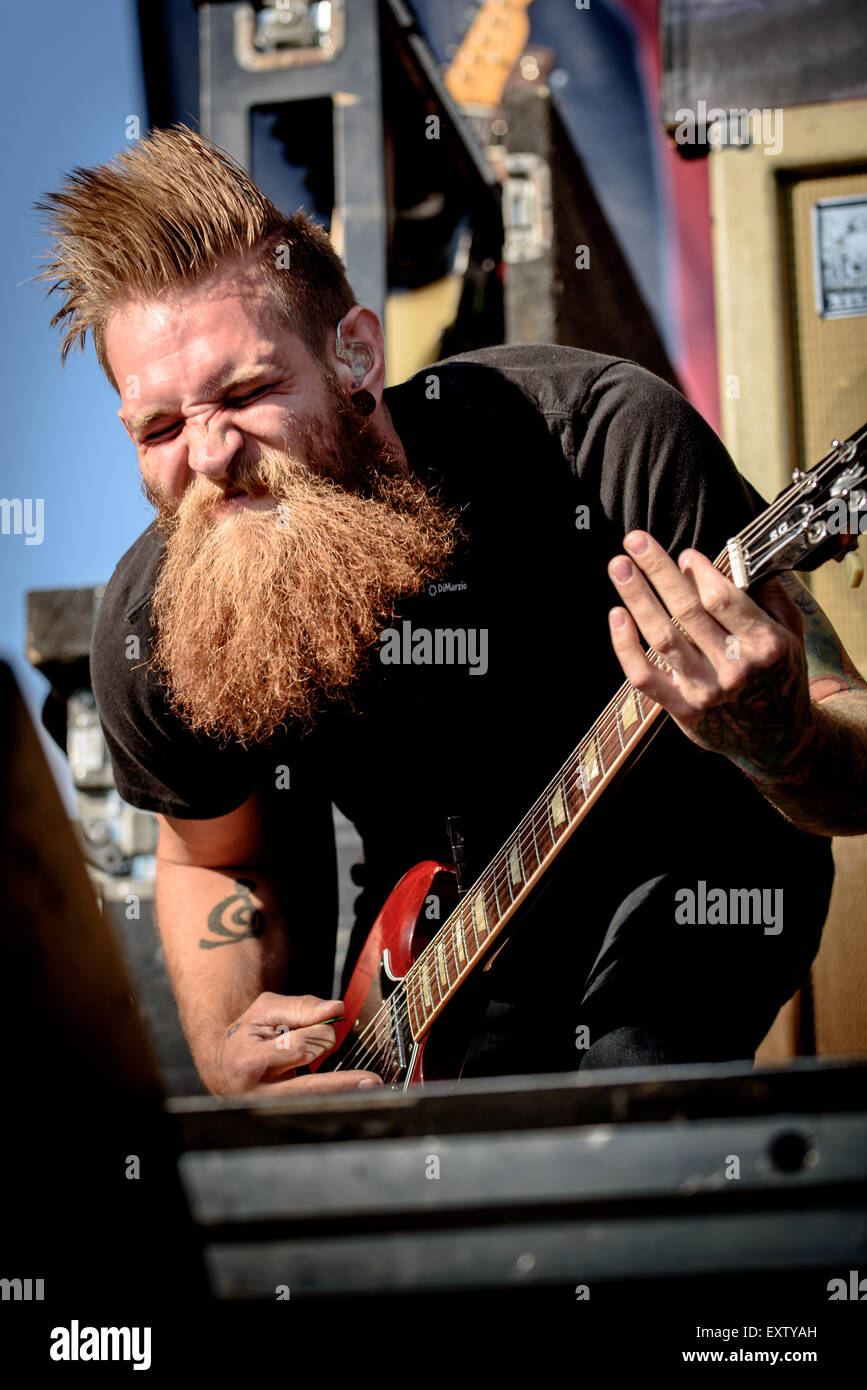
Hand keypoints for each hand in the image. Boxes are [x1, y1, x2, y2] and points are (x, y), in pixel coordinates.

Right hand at [213, 992, 383, 1095]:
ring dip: (343, 1088)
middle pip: (311, 1079)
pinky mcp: (280, 1119)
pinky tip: (356, 1092)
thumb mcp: (266, 1011)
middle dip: (324, 1051)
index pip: (301, 1048)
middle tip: (328, 1040)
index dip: (321, 1033)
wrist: (221, 1063)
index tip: (331, 1023)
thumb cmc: (247, 1034)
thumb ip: (302, 1007)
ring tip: (371, 1084)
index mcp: (249, 1063)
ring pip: (314, 1101)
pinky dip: (334, 1097)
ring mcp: (269, 1112)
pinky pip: (312, 1107)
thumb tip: (336, 1009)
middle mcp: (257, 1095)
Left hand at [606, 531, 817, 781]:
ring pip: (662, 637)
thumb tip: (741, 558)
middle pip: (687, 611)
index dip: (699, 572)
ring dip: (637, 598)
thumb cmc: (780, 676)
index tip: (684, 554)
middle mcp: (733, 668)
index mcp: (764, 645)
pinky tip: (616, 615)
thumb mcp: (791, 634)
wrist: (777, 738)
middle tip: (634, 540)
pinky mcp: (681, 709)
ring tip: (619, 567)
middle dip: (658, 571)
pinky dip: (625, 646)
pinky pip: (644, 675)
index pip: (723, 599)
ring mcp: (704, 690)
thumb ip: (770, 596)